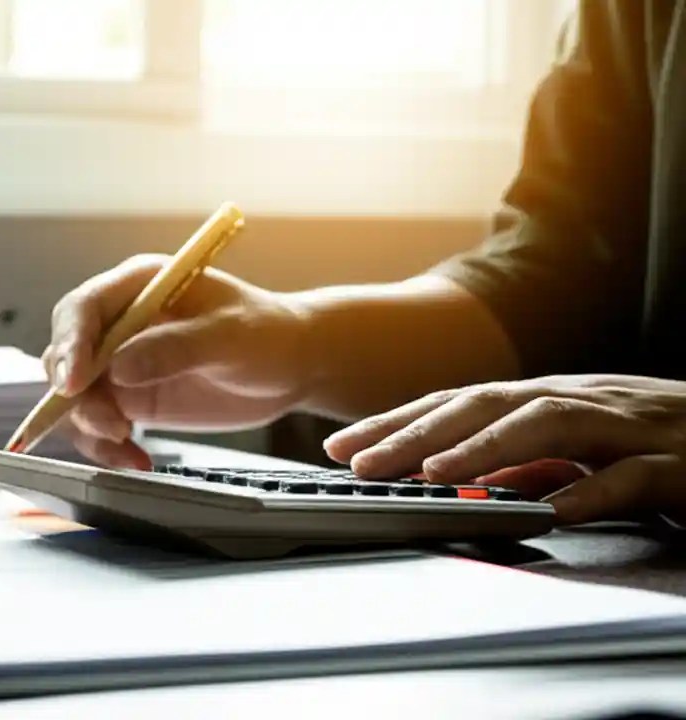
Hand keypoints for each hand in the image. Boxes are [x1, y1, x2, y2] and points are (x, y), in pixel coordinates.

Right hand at [43, 254, 311, 469]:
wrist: (291, 367)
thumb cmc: (265, 334)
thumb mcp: (228, 336)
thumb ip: (174, 349)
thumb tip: (118, 369)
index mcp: (138, 287)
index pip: (83, 309)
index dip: (70, 344)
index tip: (74, 383)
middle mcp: (120, 322)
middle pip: (66, 354)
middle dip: (75, 393)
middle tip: (110, 424)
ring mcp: (121, 362)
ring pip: (75, 396)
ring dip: (90, 425)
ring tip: (128, 445)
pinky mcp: (130, 398)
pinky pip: (98, 424)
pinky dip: (108, 447)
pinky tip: (139, 460)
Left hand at [323, 375, 685, 524]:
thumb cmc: (665, 444)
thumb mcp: (581, 450)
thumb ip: (527, 460)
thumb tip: (464, 477)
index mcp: (552, 399)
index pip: (458, 404)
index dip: (397, 423)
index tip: (340, 446)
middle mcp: (581, 401)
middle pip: (485, 405)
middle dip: (416, 433)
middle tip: (360, 463)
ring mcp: (628, 426)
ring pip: (547, 426)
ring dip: (484, 450)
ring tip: (433, 476)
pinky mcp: (678, 463)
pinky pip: (629, 476)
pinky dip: (588, 491)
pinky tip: (552, 511)